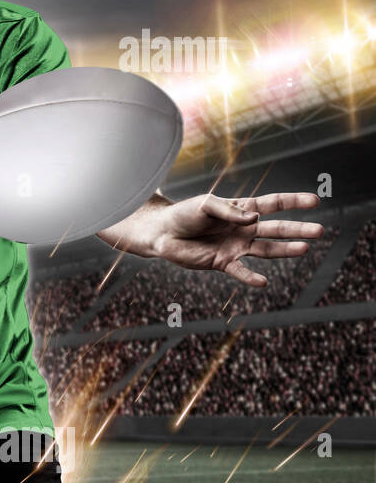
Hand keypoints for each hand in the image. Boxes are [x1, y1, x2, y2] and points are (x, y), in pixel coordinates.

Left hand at [152, 192, 324, 287]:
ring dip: (285, 250)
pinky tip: (263, 282)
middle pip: (276, 228)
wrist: (162, 232)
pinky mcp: (223, 262)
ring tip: (305, 249)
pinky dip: (250, 277)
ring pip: (266, 250)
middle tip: (320, 231)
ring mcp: (236, 246)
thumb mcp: (206, 205)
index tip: (315, 200)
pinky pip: (240, 271)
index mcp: (242, 210)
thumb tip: (254, 218)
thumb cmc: (184, 214)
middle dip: (298, 229)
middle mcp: (244, 229)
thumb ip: (230, 210)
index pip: (272, 204)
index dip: (293, 201)